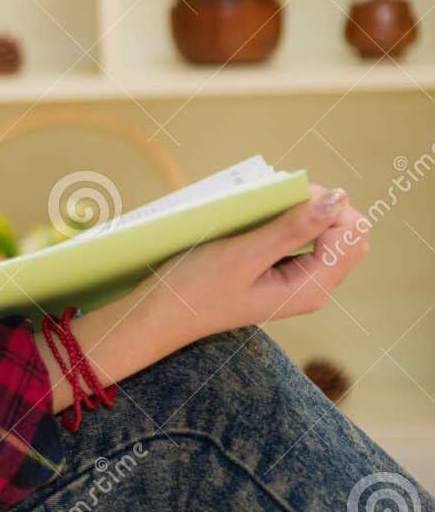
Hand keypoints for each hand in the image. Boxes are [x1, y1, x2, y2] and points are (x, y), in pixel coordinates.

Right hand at [127, 182, 369, 346]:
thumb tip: (337, 198)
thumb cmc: (195, 288)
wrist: (161, 314)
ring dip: (304, 216)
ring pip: (327, 237)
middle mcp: (312, 288)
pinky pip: (305, 244)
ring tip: (267, 209)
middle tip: (278, 202)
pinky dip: (291, 225)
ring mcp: (297, 284)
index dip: (328, 208)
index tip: (288, 197)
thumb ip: (291, 229)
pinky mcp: (281, 277)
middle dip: (322, 210)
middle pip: (346, 236)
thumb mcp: (242, 255)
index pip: (351, 235)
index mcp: (310, 288)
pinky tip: (261, 221)